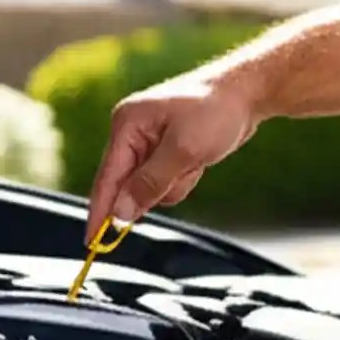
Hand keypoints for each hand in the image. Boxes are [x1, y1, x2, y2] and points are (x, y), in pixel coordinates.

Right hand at [84, 74, 260, 242]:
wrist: (247, 94)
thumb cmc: (216, 110)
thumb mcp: (184, 150)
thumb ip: (149, 183)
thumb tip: (120, 213)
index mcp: (127, 124)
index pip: (107, 177)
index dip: (100, 212)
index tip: (92, 244)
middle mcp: (133, 133)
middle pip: (129, 185)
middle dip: (157, 187)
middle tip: (185, 167)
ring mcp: (150, 143)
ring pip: (151, 188)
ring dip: (176, 182)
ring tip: (197, 157)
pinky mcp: (167, 151)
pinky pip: (167, 182)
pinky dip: (184, 178)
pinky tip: (200, 159)